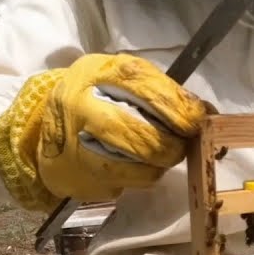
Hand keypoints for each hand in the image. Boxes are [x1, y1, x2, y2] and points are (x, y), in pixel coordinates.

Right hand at [36, 53, 206, 201]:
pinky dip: (146, 174)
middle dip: (174, 143)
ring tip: (163, 152)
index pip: (144, 88)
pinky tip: (141, 164)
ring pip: (140, 164)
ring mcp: (79, 146)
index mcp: (95, 73)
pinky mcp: (84, 176)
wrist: (46, 129)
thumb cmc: (94, 98)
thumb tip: (207, 112)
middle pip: (142, 134)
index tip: (197, 119)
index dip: (178, 107)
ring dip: (162, 161)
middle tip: (184, 142)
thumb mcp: (119, 79)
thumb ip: (159, 90)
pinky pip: (132, 181)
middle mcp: (82, 108)